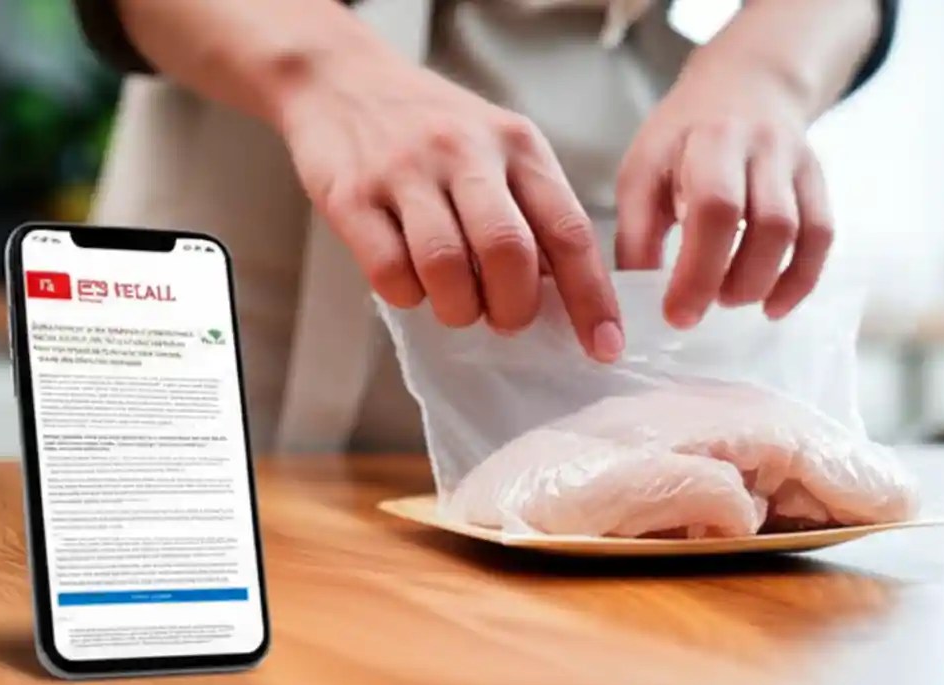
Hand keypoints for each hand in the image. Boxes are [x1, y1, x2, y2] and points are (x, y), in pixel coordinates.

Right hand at [279, 49, 623, 361]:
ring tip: (456, 305)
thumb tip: (561, 296)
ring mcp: (405, 170)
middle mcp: (465, 151)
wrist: (339, 79)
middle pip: (509, 251)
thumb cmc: (430, 127)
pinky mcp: (351, 195)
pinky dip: (407, 295)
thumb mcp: (495, 147)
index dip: (590, 297)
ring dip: (459, 308)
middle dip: (514, 308)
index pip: (568, 229)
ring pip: (446, 267)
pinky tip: (409, 281)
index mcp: (517, 144)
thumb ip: (530, 209)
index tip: (605, 345)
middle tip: (506, 319)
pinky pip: (389, 271)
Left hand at [615, 66, 833, 326]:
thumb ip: (636, 231)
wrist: (747, 84)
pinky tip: (773, 305)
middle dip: (733, 281)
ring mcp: (794, 162)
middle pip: (767, 222)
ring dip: (763, 281)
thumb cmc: (683, 138)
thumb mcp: (643, 170)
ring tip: (729, 299)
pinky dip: (800, 279)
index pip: (714, 209)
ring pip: (797, 231)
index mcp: (707, 140)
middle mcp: (760, 146)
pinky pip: (822, 236)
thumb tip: (633, 297)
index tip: (676, 313)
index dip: (698, 270)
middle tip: (700, 310)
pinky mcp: (816, 180)